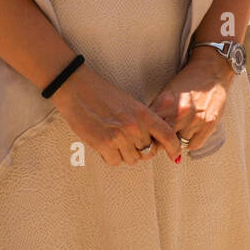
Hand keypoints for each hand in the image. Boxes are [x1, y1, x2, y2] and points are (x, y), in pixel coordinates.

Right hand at [51, 62, 180, 165]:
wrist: (76, 87)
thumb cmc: (101, 93)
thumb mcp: (128, 102)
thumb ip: (142, 120)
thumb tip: (153, 140)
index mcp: (142, 113)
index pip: (167, 135)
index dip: (173, 148)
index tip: (173, 154)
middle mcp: (134, 126)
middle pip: (147, 152)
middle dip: (140, 150)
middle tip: (129, 142)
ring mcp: (119, 136)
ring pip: (131, 159)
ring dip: (125, 154)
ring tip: (114, 139)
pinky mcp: (103, 144)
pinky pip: (115, 161)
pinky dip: (110, 156)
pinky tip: (104, 143)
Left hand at [148, 51, 230, 153]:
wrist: (211, 71)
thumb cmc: (187, 82)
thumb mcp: (167, 92)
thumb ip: (157, 111)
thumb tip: (147, 130)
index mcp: (165, 102)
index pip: (151, 128)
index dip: (150, 134)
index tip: (150, 137)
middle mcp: (179, 111)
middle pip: (164, 139)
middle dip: (163, 140)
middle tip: (164, 137)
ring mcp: (195, 119)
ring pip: (179, 144)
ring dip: (179, 140)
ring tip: (181, 128)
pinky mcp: (209, 124)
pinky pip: (194, 145)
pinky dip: (191, 141)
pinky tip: (192, 131)